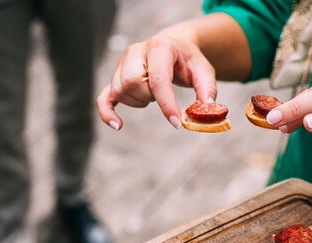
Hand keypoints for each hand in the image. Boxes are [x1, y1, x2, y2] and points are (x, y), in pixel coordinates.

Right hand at [96, 32, 217, 130]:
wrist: (174, 47)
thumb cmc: (188, 61)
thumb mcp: (203, 70)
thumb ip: (207, 89)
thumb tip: (208, 108)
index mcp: (159, 47)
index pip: (157, 78)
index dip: (167, 104)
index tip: (177, 122)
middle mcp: (136, 52)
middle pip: (132, 83)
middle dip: (150, 98)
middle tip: (163, 95)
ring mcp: (123, 64)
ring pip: (120, 91)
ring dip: (138, 102)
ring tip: (153, 95)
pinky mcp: (117, 77)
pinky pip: (104, 97)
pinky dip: (107, 112)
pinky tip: (117, 125)